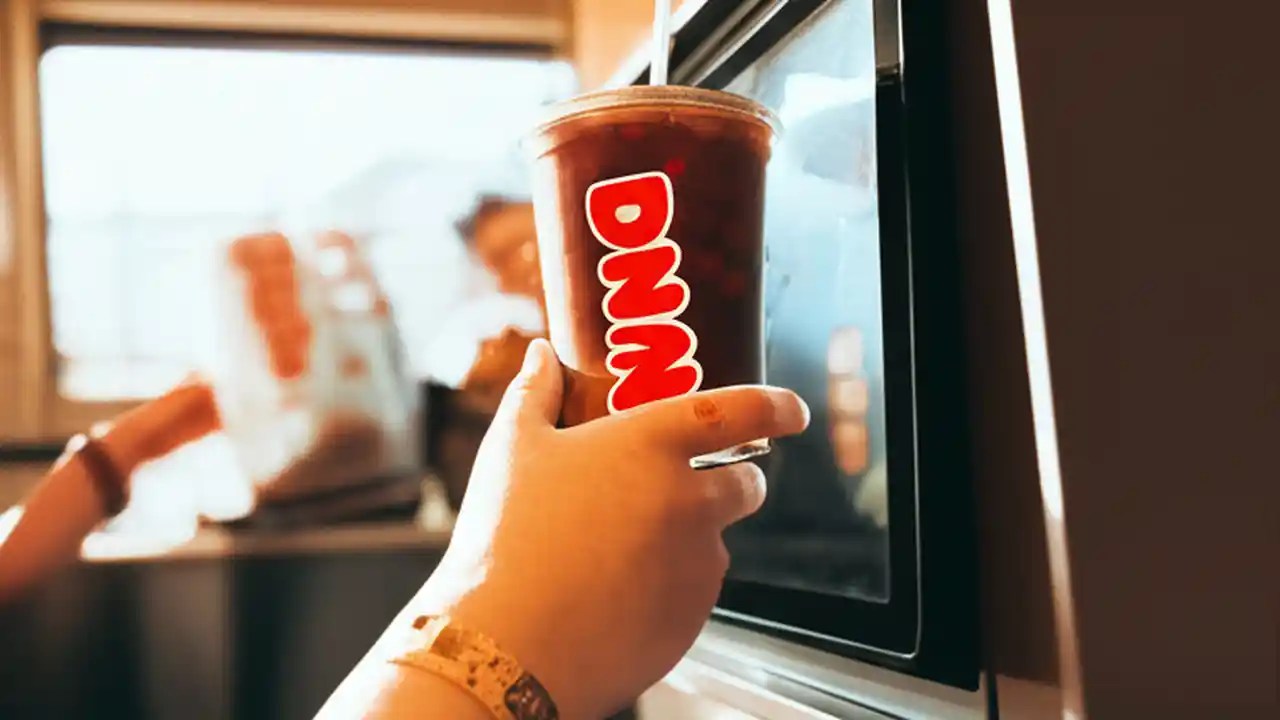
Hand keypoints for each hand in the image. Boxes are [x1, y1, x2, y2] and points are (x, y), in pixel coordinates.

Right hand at [409, 338, 808, 717]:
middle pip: (748, 484)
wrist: (508, 643)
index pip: (743, 411)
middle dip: (734, 480)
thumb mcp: (511, 447)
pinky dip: (671, 587)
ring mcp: (697, 562)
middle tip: (687, 488)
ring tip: (623, 550)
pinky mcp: (693, 616)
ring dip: (691, 538)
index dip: (778, 406)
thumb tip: (540, 353)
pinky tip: (616, 592)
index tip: (794, 411)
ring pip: (717, 541)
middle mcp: (691, 498)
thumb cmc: (505, 534)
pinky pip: (695, 592)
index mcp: (652, 443)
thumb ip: (535, 391)